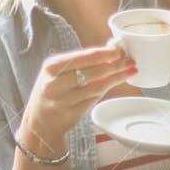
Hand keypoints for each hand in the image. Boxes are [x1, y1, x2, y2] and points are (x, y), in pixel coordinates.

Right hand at [20, 44, 136, 158]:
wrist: (40, 121)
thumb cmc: (52, 91)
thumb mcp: (57, 72)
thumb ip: (81, 61)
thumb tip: (109, 48)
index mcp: (51, 67)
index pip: (85, 57)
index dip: (106, 53)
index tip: (120, 50)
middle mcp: (55, 83)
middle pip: (94, 71)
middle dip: (115, 64)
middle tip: (129, 60)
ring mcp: (63, 101)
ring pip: (97, 86)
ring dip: (116, 77)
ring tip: (129, 70)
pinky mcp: (71, 114)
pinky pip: (94, 99)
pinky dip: (107, 89)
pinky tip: (117, 81)